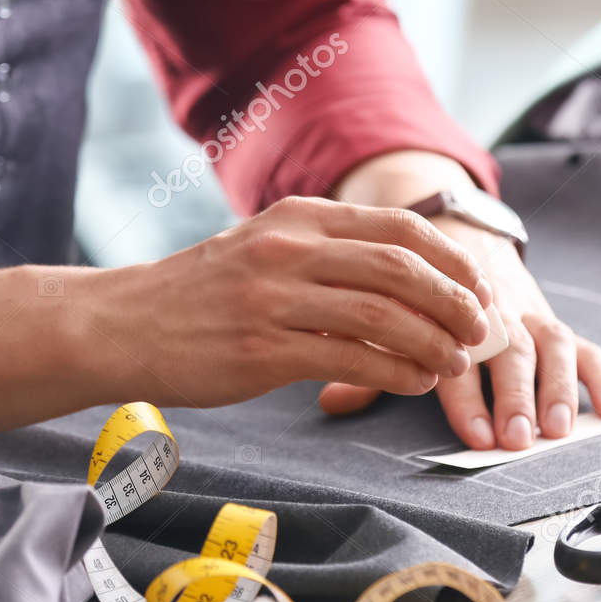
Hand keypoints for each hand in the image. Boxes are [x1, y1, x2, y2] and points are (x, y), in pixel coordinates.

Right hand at [87, 196, 496, 406]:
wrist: (122, 324)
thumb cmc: (198, 294)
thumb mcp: (260, 248)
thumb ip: (323, 252)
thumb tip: (401, 275)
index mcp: (296, 218)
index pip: (397, 227)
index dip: (451, 258)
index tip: (477, 287)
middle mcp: (288, 250)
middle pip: (400, 269)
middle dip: (454, 302)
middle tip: (479, 330)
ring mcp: (274, 299)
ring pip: (382, 317)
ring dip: (432, 342)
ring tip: (453, 362)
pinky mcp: (261, 351)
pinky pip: (349, 361)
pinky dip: (394, 373)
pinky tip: (413, 383)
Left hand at [319, 217, 600, 447]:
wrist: (452, 232)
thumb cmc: (412, 295)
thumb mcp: (386, 318)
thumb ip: (367, 360)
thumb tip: (331, 401)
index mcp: (447, 311)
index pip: (459, 355)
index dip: (468, 398)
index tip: (478, 434)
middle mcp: (493, 312)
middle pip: (510, 351)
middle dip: (515, 395)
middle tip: (517, 437)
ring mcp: (527, 315)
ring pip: (552, 345)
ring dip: (558, 387)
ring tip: (558, 427)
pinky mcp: (551, 322)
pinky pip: (586, 348)